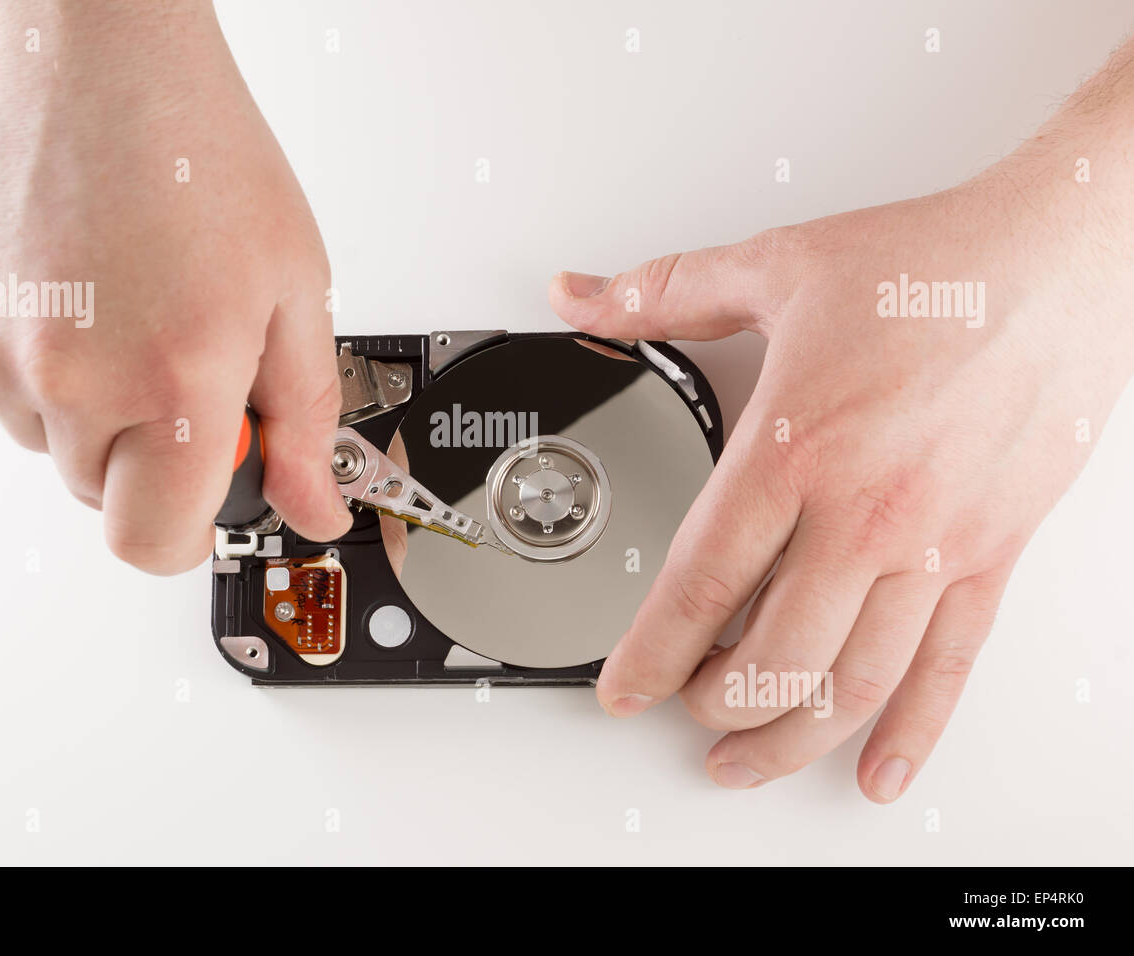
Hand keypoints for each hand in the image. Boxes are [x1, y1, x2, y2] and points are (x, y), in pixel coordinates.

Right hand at [0, 1, 349, 572]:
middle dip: (152, 453)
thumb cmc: (193, 145)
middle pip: (104, 495)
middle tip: (181, 362)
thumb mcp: (292, 287)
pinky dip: (44, 363)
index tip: (211, 486)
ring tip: (129, 307)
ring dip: (95, 408)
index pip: (154, 541)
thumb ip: (303, 414)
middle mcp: (70, 379)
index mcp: (171, 379)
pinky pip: (3, 390)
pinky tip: (80, 289)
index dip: (188, 528)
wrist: (85, 46)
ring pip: (52, 444)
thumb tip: (313, 502)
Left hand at [549, 112, 1133, 799]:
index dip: (651, 654)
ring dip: (790, 739)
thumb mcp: (775, 267)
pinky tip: (876, 769)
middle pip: (773, 657)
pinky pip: (949, 665)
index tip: (622, 688)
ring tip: (745, 761)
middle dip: (713, 704)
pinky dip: (910, 732)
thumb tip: (578, 297)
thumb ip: (661, 294)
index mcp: (795, 448)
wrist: (1063, 257)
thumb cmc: (931, 264)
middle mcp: (864, 513)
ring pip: (853, 683)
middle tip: (683, 709)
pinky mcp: (992, 554)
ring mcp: (934, 544)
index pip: (702, 584)